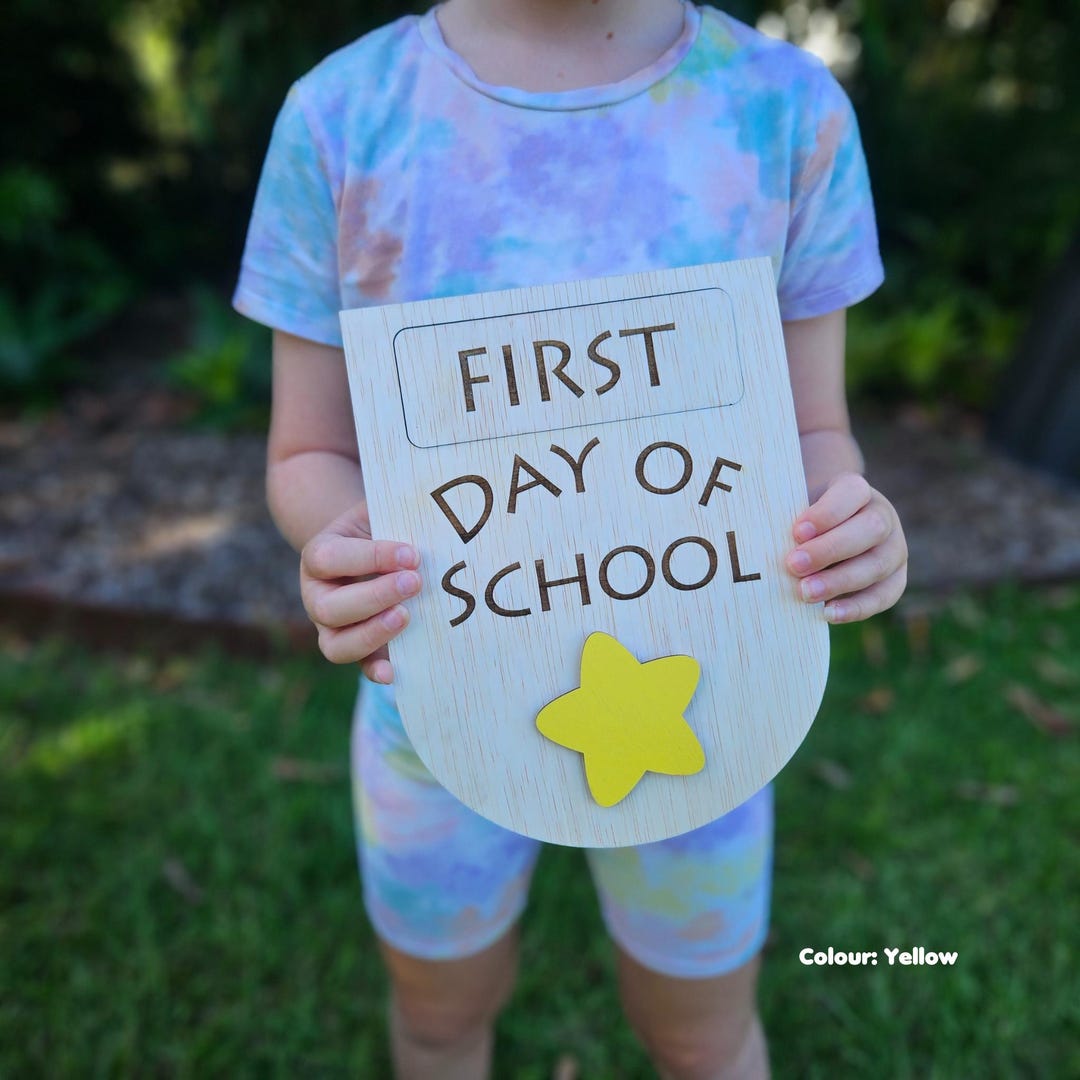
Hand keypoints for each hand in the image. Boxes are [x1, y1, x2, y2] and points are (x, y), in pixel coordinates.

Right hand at [299, 502, 420, 681]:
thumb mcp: (380, 511)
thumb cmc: (381, 528)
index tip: (411, 553)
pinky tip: (395, 671)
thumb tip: (433, 512)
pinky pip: (359, 666)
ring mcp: (333, 628)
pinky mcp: (357, 648)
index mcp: (319, 557)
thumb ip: (394, 513)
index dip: (368, 557)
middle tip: (415, 582)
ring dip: (372, 634)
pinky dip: (375, 671)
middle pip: (329, 608)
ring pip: (336, 645)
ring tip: (407, 616)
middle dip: (374, 597)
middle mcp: (318, 597)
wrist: (373, 551)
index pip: (330, 558)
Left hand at [785, 473, 906, 622]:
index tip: (797, 532)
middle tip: (793, 565)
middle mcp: (883, 516)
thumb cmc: (803, 522)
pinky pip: (884, 595)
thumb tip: (762, 543)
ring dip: (839, 581)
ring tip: (805, 592)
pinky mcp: (896, 579)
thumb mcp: (796, 508)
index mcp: (857, 491)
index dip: (827, 513)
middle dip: (829, 549)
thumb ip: (787, 519)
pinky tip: (828, 613)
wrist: (826, 536)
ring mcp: (894, 548)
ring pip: (878, 564)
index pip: (852, 492)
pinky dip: (856, 607)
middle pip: (870, 529)